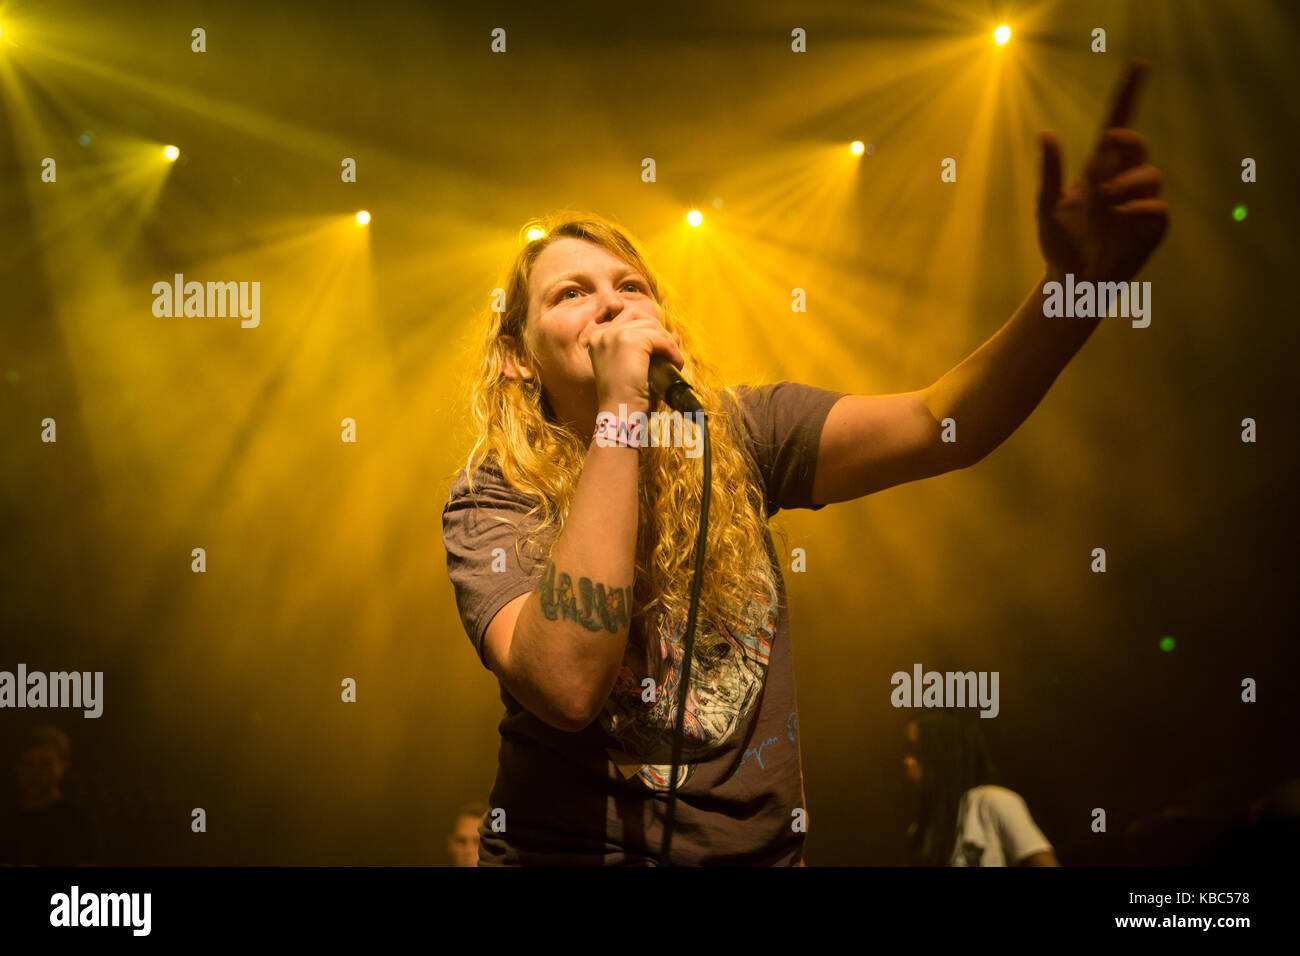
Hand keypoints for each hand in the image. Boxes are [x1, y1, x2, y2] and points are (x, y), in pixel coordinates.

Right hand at [580, 309, 683, 413]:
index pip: (627, 317)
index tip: (660, 345)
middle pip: (641, 318)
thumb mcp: (637, 369)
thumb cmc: (626, 399)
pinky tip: (676, 364)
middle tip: (670, 353)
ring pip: (652, 327)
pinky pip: (661, 339)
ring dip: (667, 343)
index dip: (648, 328)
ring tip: (673, 361)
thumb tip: (675, 335)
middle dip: (659, 333)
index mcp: (598, 340)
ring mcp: (615, 335)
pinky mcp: (630, 341)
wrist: (620, 415)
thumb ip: (652, 349)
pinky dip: (672, 351)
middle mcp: (603, 334)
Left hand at [1037, 59, 1168, 283]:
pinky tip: (1119, 215)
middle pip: (1137, 143)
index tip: (1138, 65)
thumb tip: (1046, 133)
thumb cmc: (1058, 244)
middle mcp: (1123, 180)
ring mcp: (1140, 202)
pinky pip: (1157, 206)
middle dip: (1125, 142)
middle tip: (1103, 155)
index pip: (1117, 125)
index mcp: (1098, 170)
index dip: (1128, 95)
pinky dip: (1139, 206)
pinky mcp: (1152, 226)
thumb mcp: (1046, 206)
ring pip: (1149, 173)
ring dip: (1125, 182)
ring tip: (1102, 202)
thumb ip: (1049, 172)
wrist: (1070, 282)